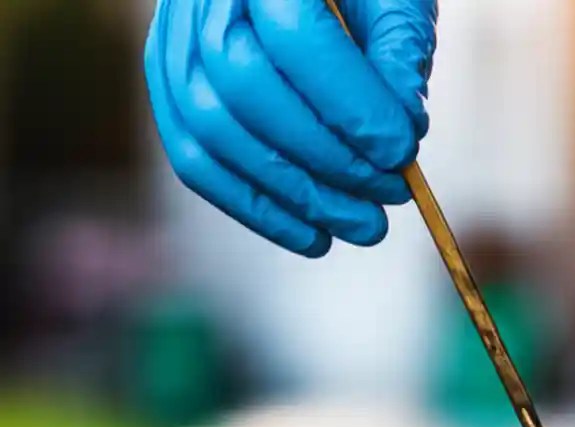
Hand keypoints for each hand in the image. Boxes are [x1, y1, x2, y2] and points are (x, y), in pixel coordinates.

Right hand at [145, 0, 437, 256]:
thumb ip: (399, 52)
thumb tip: (401, 134)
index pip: (294, 40)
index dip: (349, 106)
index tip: (402, 152)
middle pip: (245, 92)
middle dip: (326, 160)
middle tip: (389, 197)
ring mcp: (172, 38)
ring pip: (213, 132)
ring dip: (294, 196)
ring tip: (363, 225)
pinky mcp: (167, 79)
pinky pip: (193, 157)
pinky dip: (254, 206)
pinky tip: (312, 236)